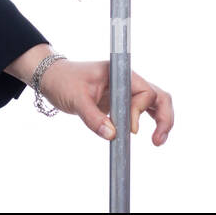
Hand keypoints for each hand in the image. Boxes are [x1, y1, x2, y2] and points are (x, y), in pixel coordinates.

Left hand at [38, 60, 174, 145]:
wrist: (51, 78)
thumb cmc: (62, 80)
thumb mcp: (75, 99)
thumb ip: (93, 118)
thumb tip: (113, 135)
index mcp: (119, 73)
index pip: (144, 91)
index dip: (140, 111)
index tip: (129, 129)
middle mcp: (126, 80)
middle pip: (157, 96)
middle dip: (164, 117)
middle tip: (158, 139)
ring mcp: (124, 90)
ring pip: (154, 103)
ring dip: (161, 120)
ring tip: (157, 141)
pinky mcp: (120, 101)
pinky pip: (141, 110)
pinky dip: (147, 122)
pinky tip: (148, 136)